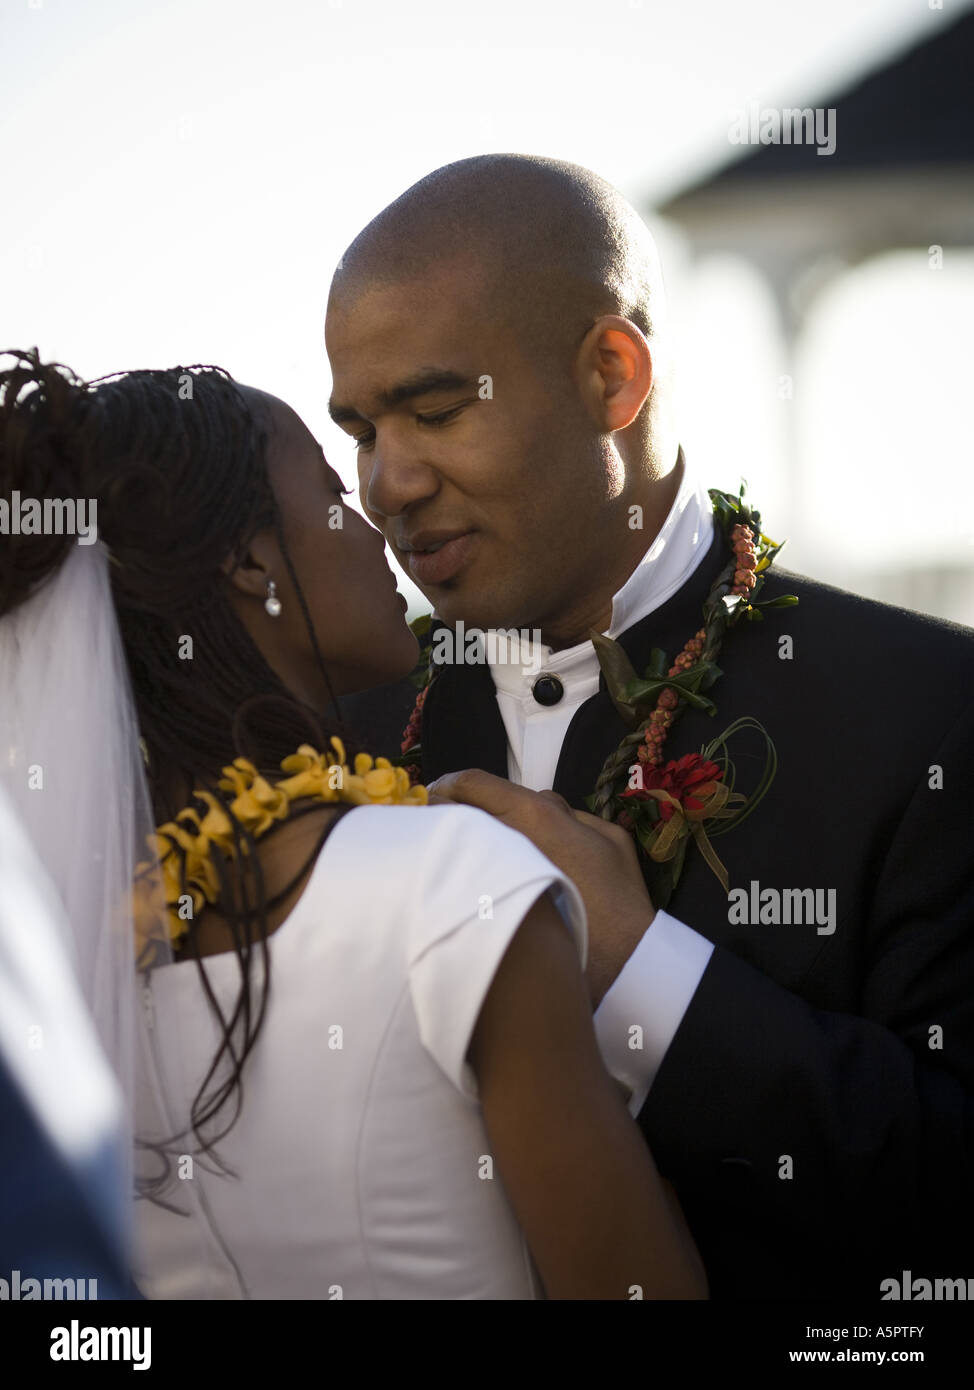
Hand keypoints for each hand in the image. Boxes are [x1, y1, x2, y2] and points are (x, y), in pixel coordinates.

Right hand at [428, 769, 655, 1008]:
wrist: (631, 966)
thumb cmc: (562, 934)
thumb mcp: (502, 888)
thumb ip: (474, 852)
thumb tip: (450, 833)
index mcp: (535, 816)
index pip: (476, 784)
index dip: (446, 791)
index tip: (428, 805)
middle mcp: (564, 810)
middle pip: (510, 799)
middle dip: (483, 813)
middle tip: (458, 838)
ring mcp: (595, 826)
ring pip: (546, 814)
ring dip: (522, 829)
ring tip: (505, 860)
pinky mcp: (616, 844)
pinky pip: (578, 832)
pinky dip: (559, 843)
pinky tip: (552, 870)